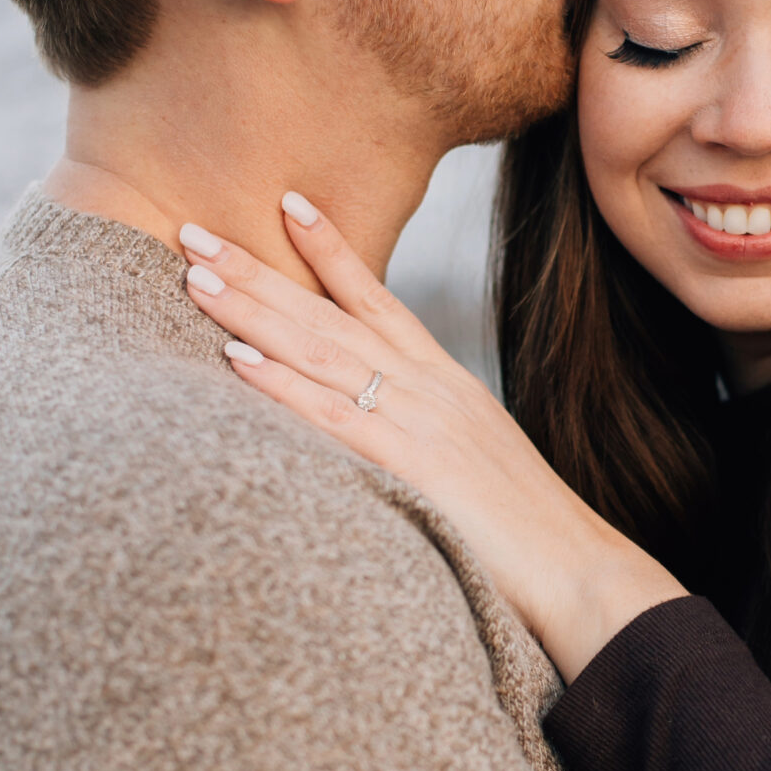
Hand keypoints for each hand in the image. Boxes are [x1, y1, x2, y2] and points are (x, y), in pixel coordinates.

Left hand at [179, 197, 685, 680]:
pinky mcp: (411, 464)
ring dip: (252, 311)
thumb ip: (426, 432)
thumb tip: (383, 429)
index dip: (330, 249)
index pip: (378, 297)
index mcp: (444, 382)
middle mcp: (429, 387)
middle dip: (259, 270)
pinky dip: (282, 385)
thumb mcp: (474, 459)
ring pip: (320, 352)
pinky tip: (235, 360)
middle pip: (329, 313)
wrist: (577, 567)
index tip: (286, 202)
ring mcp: (420, 420)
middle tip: (194, 230)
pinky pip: (334, 416)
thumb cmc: (525, 531)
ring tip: (195, 276)